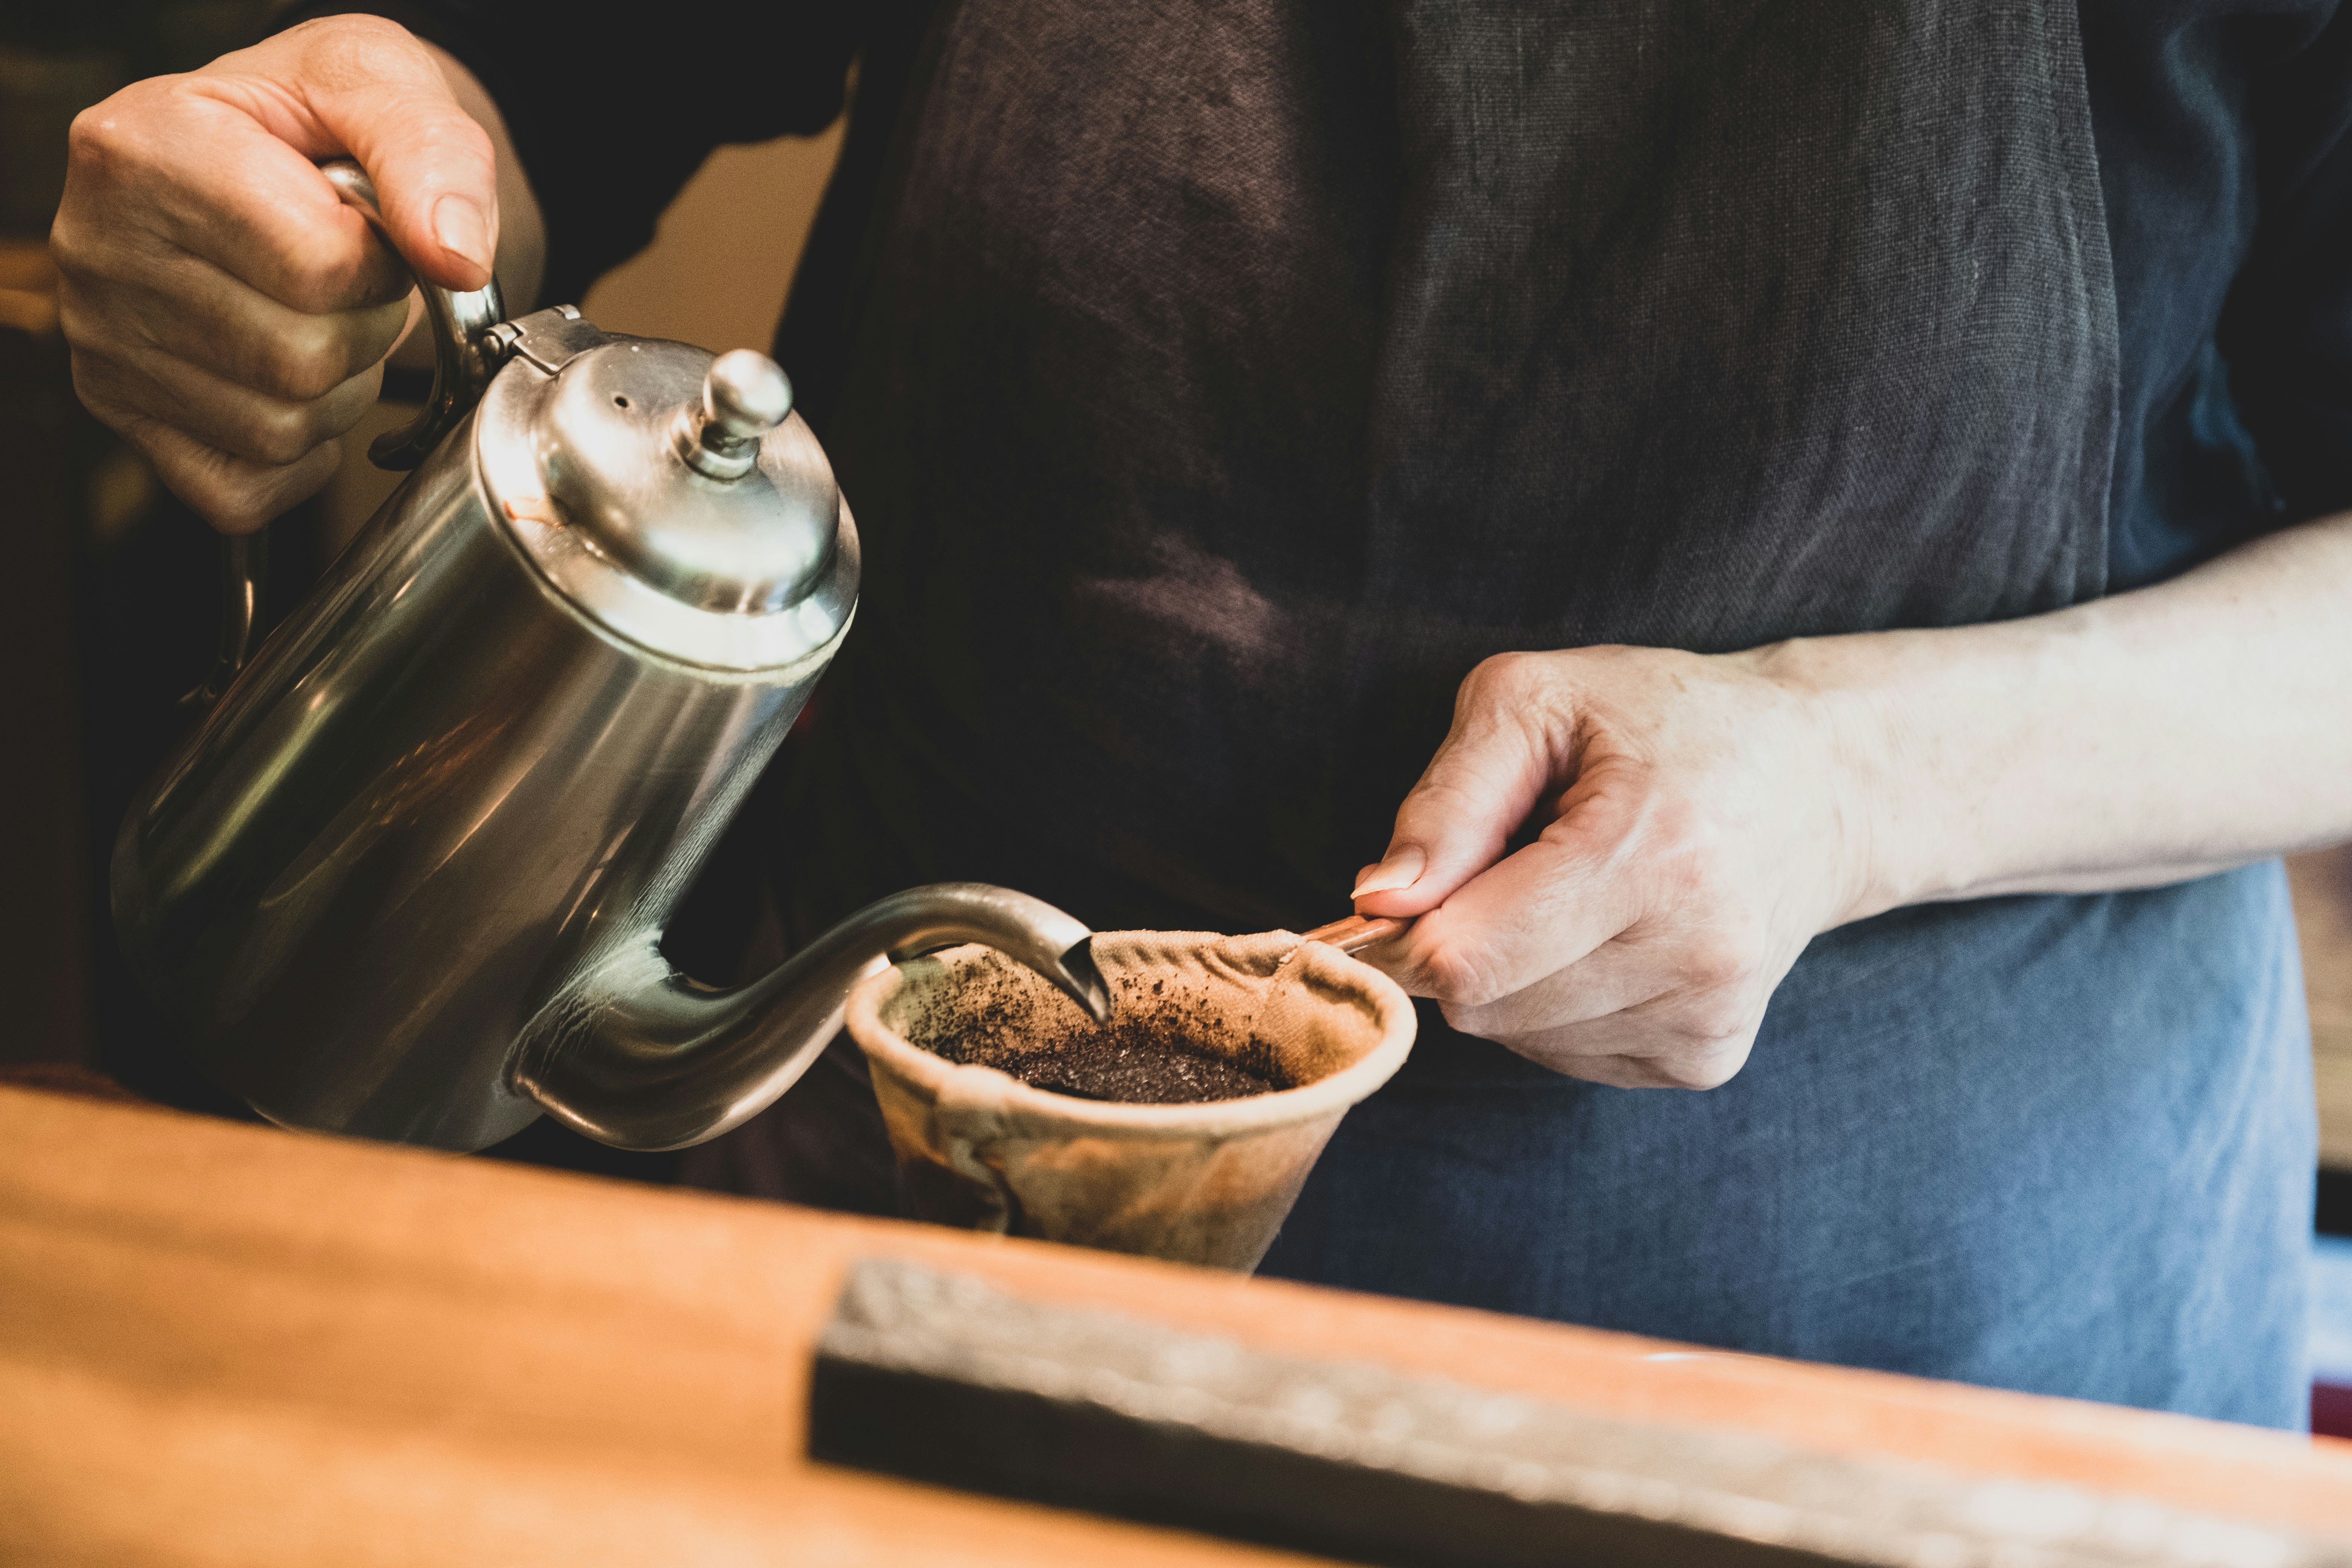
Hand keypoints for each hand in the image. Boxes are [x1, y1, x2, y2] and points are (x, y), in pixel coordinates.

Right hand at [51, 16, 497, 532]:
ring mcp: (102, 339)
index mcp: (148, 145)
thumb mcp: (380, 82)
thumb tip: (454, 258)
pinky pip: (242, 486)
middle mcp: (101, 245)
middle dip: (362, 327)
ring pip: (279, 427)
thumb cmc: (317, 118)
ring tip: (313, 313)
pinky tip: (289, 379)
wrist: (275, 146)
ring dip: (337, 387)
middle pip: (300, 358)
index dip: (381, 262)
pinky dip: (296, 454)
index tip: (365, 227)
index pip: (318, 266)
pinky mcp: (123, 411)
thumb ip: (432, 155)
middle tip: (345, 280)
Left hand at [1350, 647, 1875, 1089]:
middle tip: (1523, 863)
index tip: (1428, 877)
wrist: (1821, 783)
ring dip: (1514, 973)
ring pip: (1518, 1037)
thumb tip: (1377, 902)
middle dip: (1467, 939)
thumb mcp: (1538, 702)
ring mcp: (1707, 1017)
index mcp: (1652, 855)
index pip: (1466, 958)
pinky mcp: (1707, 1058)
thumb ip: (1446, 801)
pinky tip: (1612, 935)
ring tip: (1582, 891)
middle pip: (1481, 1005)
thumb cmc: (1668, 722)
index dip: (1413, 925)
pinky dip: (1559, 1002)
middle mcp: (1695, 952)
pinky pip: (1567, 1055)